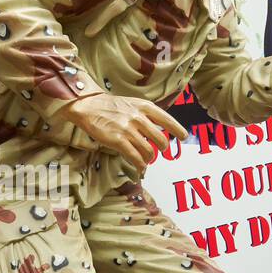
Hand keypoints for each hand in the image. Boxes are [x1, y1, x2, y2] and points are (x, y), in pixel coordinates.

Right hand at [60, 93, 188, 172]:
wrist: (88, 106)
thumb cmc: (110, 106)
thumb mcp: (132, 103)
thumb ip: (146, 114)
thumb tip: (158, 131)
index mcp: (144, 107)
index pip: (166, 119)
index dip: (177, 129)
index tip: (184, 136)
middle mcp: (138, 118)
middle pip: (160, 139)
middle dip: (161, 149)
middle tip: (158, 151)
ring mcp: (128, 130)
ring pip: (149, 151)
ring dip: (149, 159)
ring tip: (146, 160)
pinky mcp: (118, 141)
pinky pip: (135, 158)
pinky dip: (140, 166)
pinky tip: (140, 169)